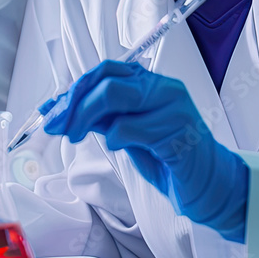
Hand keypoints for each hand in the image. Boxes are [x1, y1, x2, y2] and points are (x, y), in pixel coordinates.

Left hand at [43, 60, 248, 242]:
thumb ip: (98, 117)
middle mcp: (163, 88)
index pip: (105, 70)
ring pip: (115, 96)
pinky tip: (117, 146)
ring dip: (86, 118)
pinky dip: (114, 137)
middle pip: (107, 80)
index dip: (74, 89)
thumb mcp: (125, 132)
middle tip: (57, 125)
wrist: (208, 187)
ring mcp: (173, 108)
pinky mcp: (178, 132)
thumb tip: (58, 110)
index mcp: (151, 83)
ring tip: (76, 136)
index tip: (50, 110)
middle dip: (74, 103)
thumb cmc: (167, 158)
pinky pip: (131, 127)